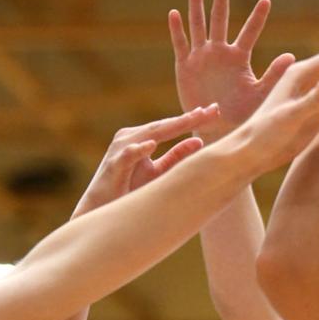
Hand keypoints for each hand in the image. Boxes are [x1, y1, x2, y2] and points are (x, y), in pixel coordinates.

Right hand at [72, 105, 219, 217]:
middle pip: (164, 125)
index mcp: (142, 138)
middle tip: (212, 110)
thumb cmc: (129, 189)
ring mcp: (121, 149)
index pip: (171, 125)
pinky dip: (138, 149)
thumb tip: (200, 140)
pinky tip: (151, 145)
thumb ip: (176, 156)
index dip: (192, 118)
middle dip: (188, 117)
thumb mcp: (158, 172)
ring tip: (192, 119)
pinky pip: (128, 155)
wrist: (103, 209)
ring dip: (170, 126)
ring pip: (149, 134)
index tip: (215, 111)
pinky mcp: (113, 165)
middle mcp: (131, 137)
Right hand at [170, 0, 294, 140]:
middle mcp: (220, 52)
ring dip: (197, 5)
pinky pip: (180, 44)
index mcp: (239, 58)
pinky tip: (174, 13)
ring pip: (198, 25)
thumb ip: (274, 75)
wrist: (216, 130)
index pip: (250, 32)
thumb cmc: (241, 114)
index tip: (267, 0)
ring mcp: (201, 57)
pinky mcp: (185, 66)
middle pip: (220, 21)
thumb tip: (291, 56)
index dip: (258, 17)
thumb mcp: (260, 94)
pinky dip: (177, 30)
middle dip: (221, 1)